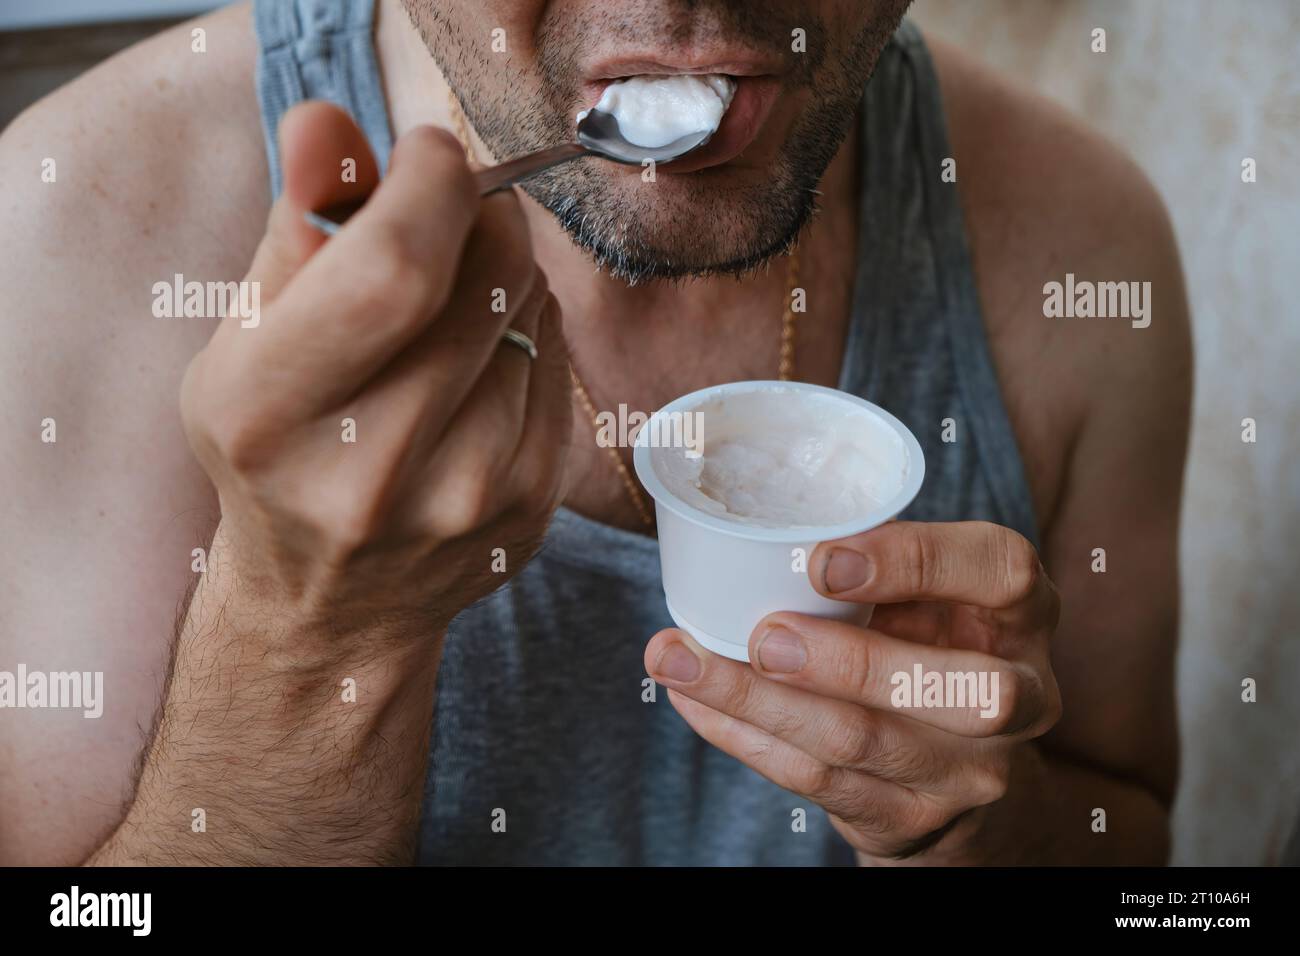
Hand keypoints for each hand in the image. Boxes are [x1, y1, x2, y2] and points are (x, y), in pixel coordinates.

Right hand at [180, 102, 570, 645]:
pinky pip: (557, 355)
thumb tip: (330, 124)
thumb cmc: (282, 450)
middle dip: (478, 212)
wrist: (332, 603)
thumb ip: (294, 226)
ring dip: (502, 270)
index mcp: (268, 415)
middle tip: (446, 215)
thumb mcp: (250, 340)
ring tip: (449, 304)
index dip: (431, 183)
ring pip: (532, 308)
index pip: (393, 267)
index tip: (426, 156)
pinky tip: (481, 357)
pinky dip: (528, 327)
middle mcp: (372, 469)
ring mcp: (465, 495)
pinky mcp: (529, 504)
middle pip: (486, 276)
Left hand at [644, 520, 1062, 860]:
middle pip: (961, 690)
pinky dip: (744, 736)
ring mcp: (970, 772)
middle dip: (850, 662)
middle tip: (762, 635)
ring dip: (758, 700)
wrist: (956, 774)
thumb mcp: (930, 594)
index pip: (1001, 572)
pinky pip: (816, 779)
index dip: (917, 561)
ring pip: (863, 741)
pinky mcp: (910, 819)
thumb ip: (880, 563)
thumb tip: (759, 526)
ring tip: (680, 659)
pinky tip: (694, 700)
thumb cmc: (928, 643)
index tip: (824, 559)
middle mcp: (1021, 697)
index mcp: (1022, 613)